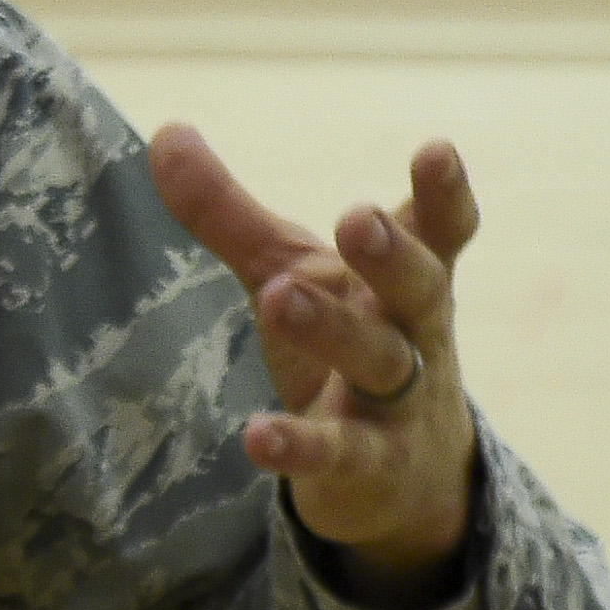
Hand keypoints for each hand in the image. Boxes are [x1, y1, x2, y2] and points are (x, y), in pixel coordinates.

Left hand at [148, 126, 480, 569]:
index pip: (439, 232)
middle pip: (417, 290)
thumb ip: (231, 211)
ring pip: (380, 364)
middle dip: (391, 255)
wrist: (404, 477)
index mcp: (408, 278)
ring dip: (335, 330)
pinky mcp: (368, 466)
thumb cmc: (347, 340)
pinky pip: (340, 453)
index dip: (443, 194)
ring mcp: (398, 403)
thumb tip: (166, 132)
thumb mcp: (289, 271)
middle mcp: (415, 334)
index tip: (437, 150)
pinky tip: (258, 434)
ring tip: (282, 296)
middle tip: (356, 219)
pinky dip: (302, 444)